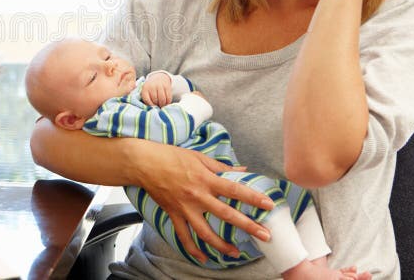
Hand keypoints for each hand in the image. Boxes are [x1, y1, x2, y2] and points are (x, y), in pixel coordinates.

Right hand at [130, 141, 273, 262]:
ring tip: (236, 253)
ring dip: (222, 244)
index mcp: (205, 179)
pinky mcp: (173, 214)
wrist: (144, 163)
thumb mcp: (198, 157)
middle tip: (265, 235)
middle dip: (248, 226)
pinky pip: (184, 236)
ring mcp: (185, 208)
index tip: (269, 205)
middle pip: (226, 214)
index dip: (253, 198)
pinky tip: (203, 258)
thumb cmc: (171, 156)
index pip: (235, 190)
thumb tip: (242, 170)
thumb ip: (221, 167)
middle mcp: (197, 196)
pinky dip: (193, 249)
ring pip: (205, 232)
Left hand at [141, 74, 172, 106]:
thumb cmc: (151, 89)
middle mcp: (152, 86)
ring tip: (162, 105)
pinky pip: (168, 97)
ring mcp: (160, 86)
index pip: (147, 100)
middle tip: (158, 107)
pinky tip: (166, 102)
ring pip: (162, 100)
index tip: (152, 108)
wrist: (159, 78)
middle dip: (157, 105)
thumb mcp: (146, 92)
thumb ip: (147, 100)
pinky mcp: (167, 86)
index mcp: (145, 88)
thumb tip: (151, 110)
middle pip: (155, 100)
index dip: (150, 106)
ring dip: (163, 105)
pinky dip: (168, 102)